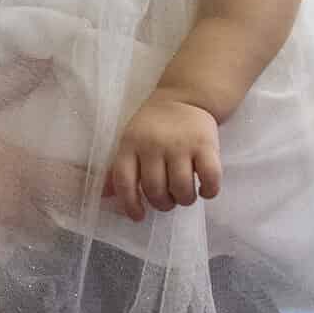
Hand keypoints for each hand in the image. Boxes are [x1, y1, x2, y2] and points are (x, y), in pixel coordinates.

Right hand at [0, 59, 92, 238]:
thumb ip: (4, 84)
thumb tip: (47, 61)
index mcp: (13, 170)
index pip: (73, 187)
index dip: (93, 185)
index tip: (102, 179)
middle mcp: (9, 210)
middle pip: (57, 223)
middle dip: (62, 212)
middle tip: (59, 192)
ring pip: (30, 240)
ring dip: (35, 227)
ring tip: (24, 206)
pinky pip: (1, 250)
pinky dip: (5, 239)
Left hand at [105, 95, 222, 219]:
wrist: (185, 96)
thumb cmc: (153, 126)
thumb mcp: (131, 142)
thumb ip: (119, 169)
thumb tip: (104, 196)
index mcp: (131, 145)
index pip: (124, 181)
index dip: (130, 204)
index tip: (139, 216)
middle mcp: (154, 145)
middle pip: (155, 189)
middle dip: (163, 204)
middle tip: (168, 200)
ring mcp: (181, 145)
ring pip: (181, 187)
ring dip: (184, 200)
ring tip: (185, 196)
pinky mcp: (206, 145)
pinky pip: (210, 177)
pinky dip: (209, 191)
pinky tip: (205, 190)